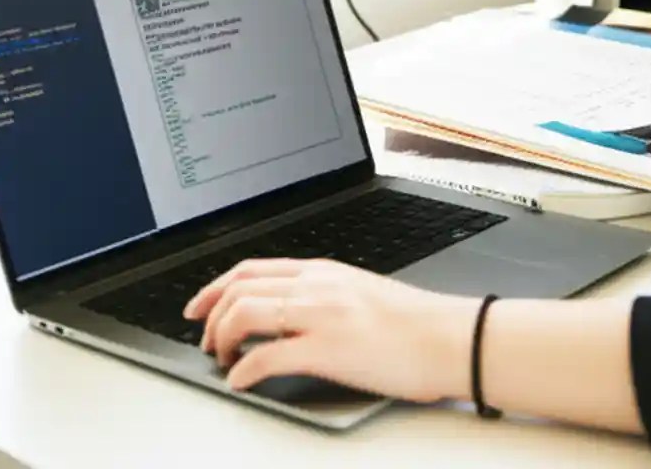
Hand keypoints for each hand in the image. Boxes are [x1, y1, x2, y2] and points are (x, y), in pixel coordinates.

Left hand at [182, 259, 477, 401]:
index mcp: (323, 272)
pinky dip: (242, 369)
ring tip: (222, 360)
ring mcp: (319, 315)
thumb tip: (294, 316)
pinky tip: (241, 381)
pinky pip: (264, 356)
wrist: (451, 338)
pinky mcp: (326, 349)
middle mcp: (316, 286)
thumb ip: (326, 297)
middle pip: (238, 288)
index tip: (199, 306)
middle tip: (206, 342)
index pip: (252, 269)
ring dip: (221, 340)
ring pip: (243, 313)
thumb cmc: (418, 324)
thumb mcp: (362, 294)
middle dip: (210, 316)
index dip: (215, 288)